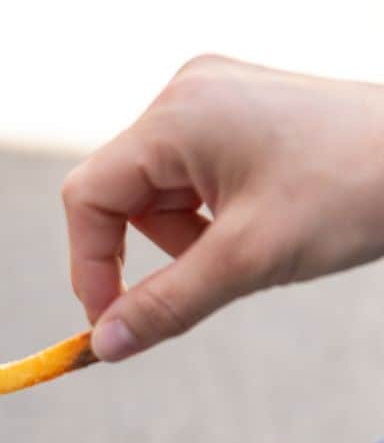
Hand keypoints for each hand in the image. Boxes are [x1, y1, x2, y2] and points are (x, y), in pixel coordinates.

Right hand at [64, 55, 383, 360]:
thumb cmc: (354, 193)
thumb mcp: (249, 260)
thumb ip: (166, 305)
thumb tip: (102, 347)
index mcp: (174, 117)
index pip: (89, 197)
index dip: (90, 265)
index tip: (111, 323)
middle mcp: (183, 95)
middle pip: (121, 192)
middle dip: (154, 248)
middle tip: (205, 279)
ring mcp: (210, 97)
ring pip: (156, 188)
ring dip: (184, 233)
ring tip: (248, 244)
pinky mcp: (236, 110)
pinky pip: (190, 171)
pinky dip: (208, 211)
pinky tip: (258, 218)